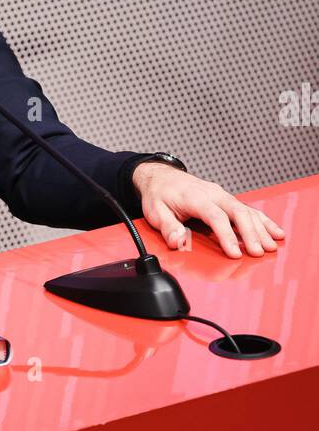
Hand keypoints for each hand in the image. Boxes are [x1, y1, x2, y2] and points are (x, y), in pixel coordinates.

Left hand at [132, 163, 285, 258]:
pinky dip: (263, 220)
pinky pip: (248, 209)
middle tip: (258, 252)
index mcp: (196, 197)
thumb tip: (179, 241)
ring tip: (271, 246)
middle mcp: (213, 194)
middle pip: (237, 212)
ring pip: (246, 210)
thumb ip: (168, 227)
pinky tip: (275, 232)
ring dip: (260, 228)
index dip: (226, 236)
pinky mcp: (226, 199)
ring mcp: (222, 196)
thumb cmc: (159, 195)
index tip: (234, 253)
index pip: (215, 217)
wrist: (161, 177)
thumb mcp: (155, 212)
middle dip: (250, 233)